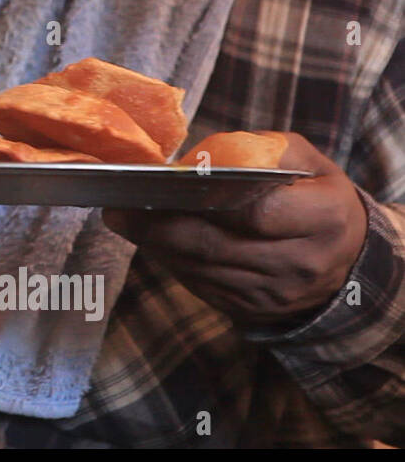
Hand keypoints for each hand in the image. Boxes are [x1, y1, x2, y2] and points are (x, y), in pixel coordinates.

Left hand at [103, 134, 366, 327]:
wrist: (345, 260)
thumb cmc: (313, 195)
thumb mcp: (304, 161)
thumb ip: (255, 151)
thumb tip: (195, 160)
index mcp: (323, 218)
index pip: (254, 212)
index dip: (206, 198)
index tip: (164, 181)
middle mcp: (299, 262)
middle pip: (215, 246)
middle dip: (158, 226)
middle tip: (116, 207)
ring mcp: (273, 293)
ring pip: (201, 268)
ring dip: (156, 244)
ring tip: (122, 219)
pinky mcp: (250, 309)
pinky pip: (199, 284)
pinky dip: (170, 260)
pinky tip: (148, 239)